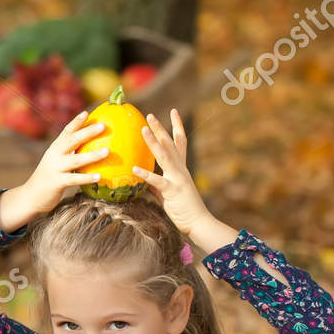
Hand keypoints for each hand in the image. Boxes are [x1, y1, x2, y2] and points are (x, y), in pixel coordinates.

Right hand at [0, 111, 110, 232]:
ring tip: (107, 151)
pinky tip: (99, 177)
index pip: (66, 132)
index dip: (76, 122)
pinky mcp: (56, 183)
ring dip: (92, 155)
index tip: (87, 113)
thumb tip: (91, 148)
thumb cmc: (49, 178)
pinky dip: (86, 178)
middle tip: (103, 126)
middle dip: (87, 132)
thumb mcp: (57, 162)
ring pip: (75, 160)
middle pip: (72, 140)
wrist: (30, 196)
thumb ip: (69, 154)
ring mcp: (55, 168)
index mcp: (55, 149)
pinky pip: (74, 179)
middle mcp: (54, 155)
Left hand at [132, 110, 217, 240]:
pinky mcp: (172, 191)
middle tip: (151, 115)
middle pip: (170, 144)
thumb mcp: (168, 194)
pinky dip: (146, 175)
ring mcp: (177, 178)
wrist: (199, 222)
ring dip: (153, 142)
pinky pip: (157, 181)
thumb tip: (145, 183)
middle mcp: (180, 169)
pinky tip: (134, 169)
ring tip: (143, 130)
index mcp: (181, 169)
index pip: (179, 142)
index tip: (173, 112)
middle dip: (161, 129)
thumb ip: (157, 186)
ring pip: (164, 156)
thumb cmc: (184, 209)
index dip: (176, 126)